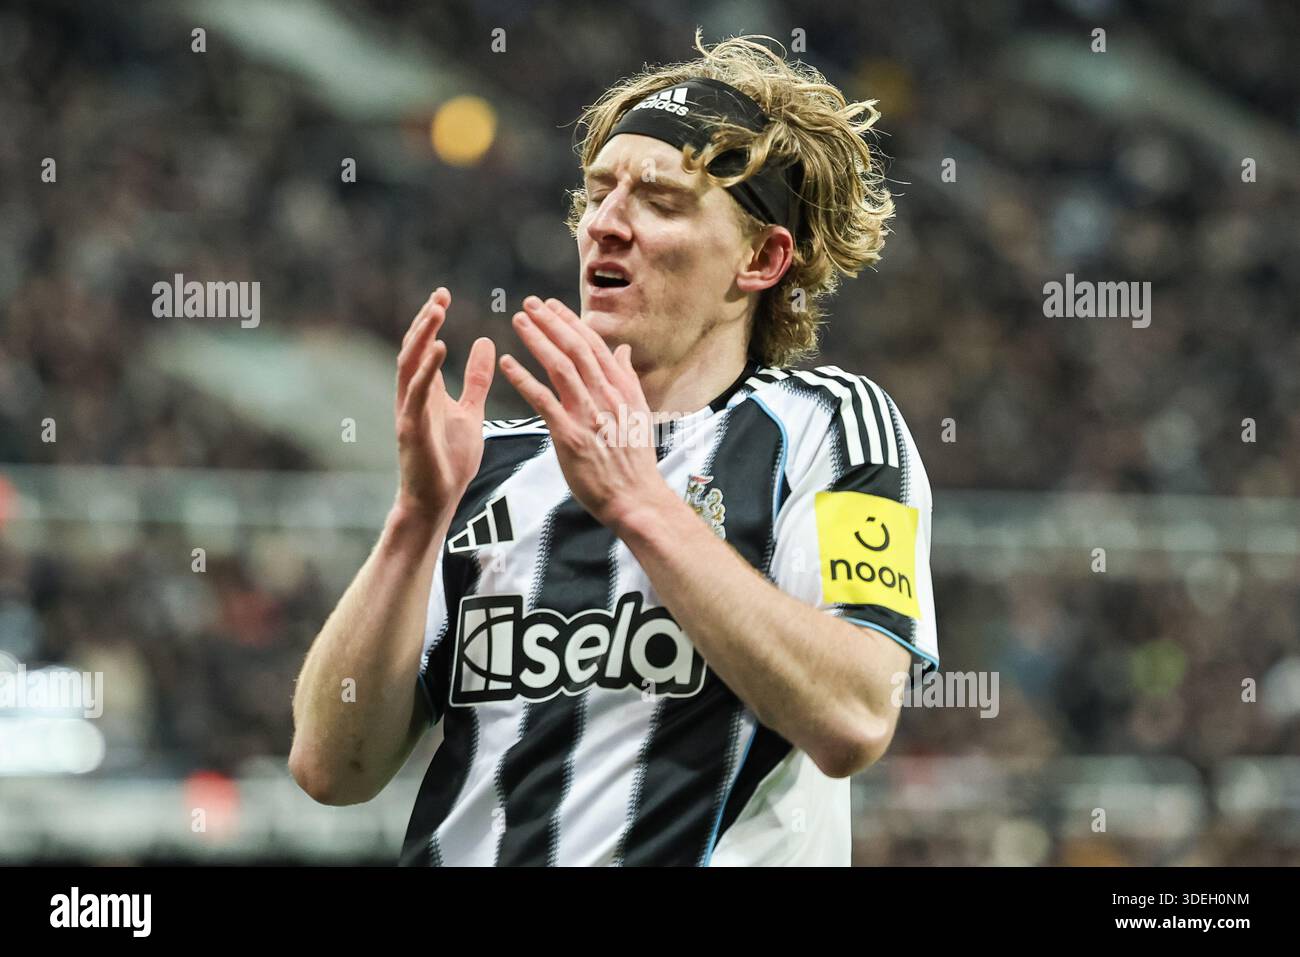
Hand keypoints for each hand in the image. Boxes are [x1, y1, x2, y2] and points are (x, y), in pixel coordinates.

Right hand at [393, 288, 494, 521]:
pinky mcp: (411, 428)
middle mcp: (413, 396)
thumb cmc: (450, 460)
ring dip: (421, 337)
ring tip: (436, 312)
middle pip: (413, 349)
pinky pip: (416, 393)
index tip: (444, 294)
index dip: (431, 320)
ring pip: (409, 365)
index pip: (424, 347)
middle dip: (425, 321)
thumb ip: (476, 379)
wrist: (438, 500)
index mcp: (426, 391)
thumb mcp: (471, 411)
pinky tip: (438, 348)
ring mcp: (408, 411)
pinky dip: (427, 369)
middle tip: (440, 295)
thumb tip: (485, 342)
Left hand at [498, 296, 674, 531]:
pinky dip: (524, 379)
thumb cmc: (635, 461)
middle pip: (575, 349)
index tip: (552, 305)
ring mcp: (588, 415)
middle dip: (551, 323)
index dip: (571, 323)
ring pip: (560, 368)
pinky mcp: (570, 436)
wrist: (636, 498)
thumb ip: (628, 379)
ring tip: (519, 322)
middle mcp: (606, 397)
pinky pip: (543, 401)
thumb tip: (623, 350)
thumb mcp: (639, 414)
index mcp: (622, 390)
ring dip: (537, 341)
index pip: (594, 346)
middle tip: (529, 303)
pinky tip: (507, 363)